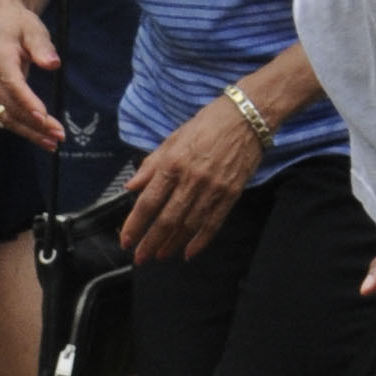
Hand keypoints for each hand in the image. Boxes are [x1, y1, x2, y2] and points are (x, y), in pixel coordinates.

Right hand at [0, 0, 63, 149]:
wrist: (2, 22)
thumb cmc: (20, 25)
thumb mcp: (34, 28)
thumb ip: (42, 46)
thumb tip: (53, 64)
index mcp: (0, 59)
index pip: (13, 85)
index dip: (27, 102)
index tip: (44, 116)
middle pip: (11, 108)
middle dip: (35, 124)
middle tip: (59, 135)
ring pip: (8, 117)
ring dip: (30, 132)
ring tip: (53, 143)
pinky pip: (7, 117)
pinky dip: (24, 129)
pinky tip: (41, 136)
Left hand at [118, 97, 265, 266]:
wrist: (248, 117)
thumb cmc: (208, 124)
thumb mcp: (173, 138)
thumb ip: (151, 165)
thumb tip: (131, 186)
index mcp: (173, 164)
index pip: (148, 202)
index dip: (135, 225)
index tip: (126, 240)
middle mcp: (191, 180)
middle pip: (166, 220)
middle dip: (150, 242)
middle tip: (140, 258)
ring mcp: (213, 189)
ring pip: (188, 226)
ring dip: (172, 244)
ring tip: (160, 255)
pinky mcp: (231, 194)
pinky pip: (213, 224)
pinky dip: (200, 241)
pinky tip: (188, 253)